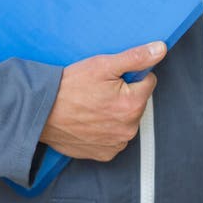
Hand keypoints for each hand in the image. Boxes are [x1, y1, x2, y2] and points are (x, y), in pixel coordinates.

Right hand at [40, 41, 166, 161]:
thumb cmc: (71, 86)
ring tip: (92, 104)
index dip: (130, 75)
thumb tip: (160, 49)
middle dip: (123, 94)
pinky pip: (114, 136)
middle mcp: (129, 129)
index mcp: (133, 105)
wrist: (41, 112)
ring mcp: (116, 144)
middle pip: (137, 102)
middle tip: (99, 89)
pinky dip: (106, 128)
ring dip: (115, 111)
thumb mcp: (103, 65)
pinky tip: (89, 119)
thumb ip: (136, 58)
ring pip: (126, 119)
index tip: (111, 77)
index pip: (148, 81)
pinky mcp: (104, 153)